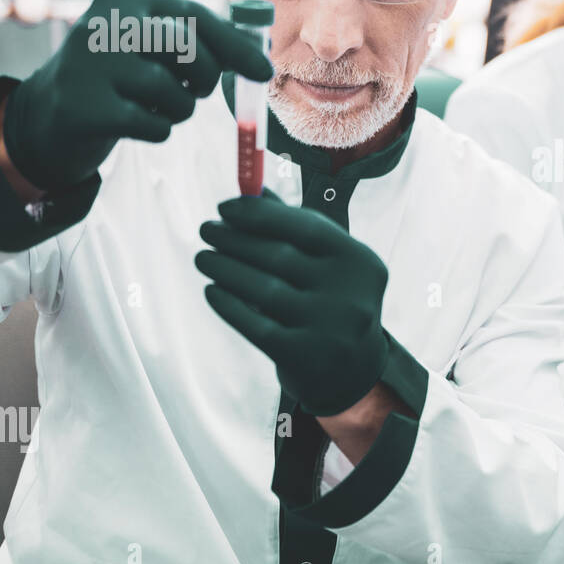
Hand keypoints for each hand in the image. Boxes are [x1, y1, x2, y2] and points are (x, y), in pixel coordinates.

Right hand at [2, 0, 271, 191]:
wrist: (46, 117)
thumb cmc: (116, 79)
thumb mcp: (150, 49)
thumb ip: (200, 41)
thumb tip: (259, 43)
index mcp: (128, 4)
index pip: (194, 16)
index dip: (235, 45)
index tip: (265, 72)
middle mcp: (106, 26)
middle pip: (188, 50)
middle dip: (207, 78)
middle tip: (196, 90)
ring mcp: (90, 66)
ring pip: (174, 93)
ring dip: (179, 110)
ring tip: (156, 107)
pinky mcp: (84, 108)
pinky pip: (154, 127)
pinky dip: (158, 131)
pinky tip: (136, 124)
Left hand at [195, 189, 393, 416]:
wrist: (352, 370)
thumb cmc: (333, 302)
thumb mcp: (328, 264)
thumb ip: (296, 228)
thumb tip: (251, 193)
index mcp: (360, 261)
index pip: (305, 227)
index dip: (260, 215)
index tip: (224, 207)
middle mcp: (349, 293)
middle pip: (279, 257)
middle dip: (234, 240)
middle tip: (206, 230)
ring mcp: (328, 328)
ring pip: (262, 290)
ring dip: (224, 269)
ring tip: (203, 258)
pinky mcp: (303, 356)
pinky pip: (254, 325)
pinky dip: (228, 305)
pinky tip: (212, 290)